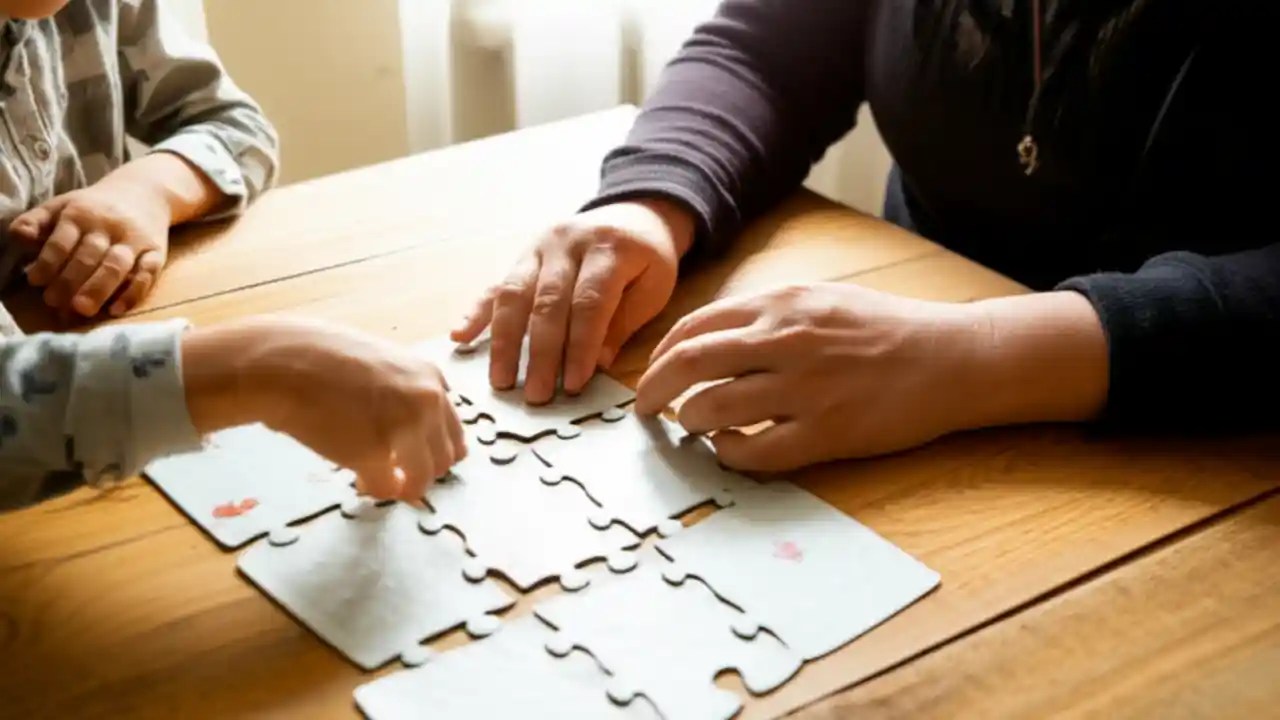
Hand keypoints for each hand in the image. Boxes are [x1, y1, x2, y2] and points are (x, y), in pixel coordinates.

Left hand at [11, 177, 169, 317]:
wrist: (145, 191)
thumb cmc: (94, 206)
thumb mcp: (62, 205)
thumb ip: (36, 222)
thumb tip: (20, 237)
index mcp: (80, 214)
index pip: (62, 241)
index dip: (47, 262)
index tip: (36, 281)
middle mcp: (108, 226)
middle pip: (88, 256)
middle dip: (70, 281)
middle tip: (54, 302)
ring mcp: (134, 240)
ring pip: (116, 265)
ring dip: (99, 288)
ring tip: (83, 310)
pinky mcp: (156, 252)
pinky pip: (147, 274)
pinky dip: (133, 293)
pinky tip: (117, 310)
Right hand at [183, 317, 467, 501]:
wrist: (282, 364)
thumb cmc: (320, 358)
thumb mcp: (382, 362)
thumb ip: (404, 390)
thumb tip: (407, 426)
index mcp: (430, 378)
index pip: (452, 427)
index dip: (430, 445)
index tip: (410, 451)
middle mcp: (427, 402)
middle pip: (447, 457)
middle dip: (422, 468)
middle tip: (394, 470)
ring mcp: (405, 428)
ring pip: (426, 478)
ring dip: (404, 485)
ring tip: (375, 476)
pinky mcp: (375, 454)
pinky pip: (389, 488)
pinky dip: (377, 490)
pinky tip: (358, 479)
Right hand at [451, 198, 693, 403]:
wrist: (634, 211)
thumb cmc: (647, 258)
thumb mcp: (653, 286)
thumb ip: (623, 323)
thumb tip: (596, 365)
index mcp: (608, 249)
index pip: (589, 302)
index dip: (580, 345)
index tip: (575, 385)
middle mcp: (566, 243)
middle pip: (548, 301)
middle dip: (541, 353)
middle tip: (536, 395)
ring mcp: (539, 246)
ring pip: (514, 293)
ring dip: (505, 340)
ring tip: (501, 380)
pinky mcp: (521, 254)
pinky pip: (495, 284)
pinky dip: (475, 311)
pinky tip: (460, 336)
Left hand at [636, 283, 1109, 471]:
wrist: (952, 357)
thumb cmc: (887, 328)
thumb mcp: (821, 299)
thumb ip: (768, 313)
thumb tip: (711, 338)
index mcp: (781, 304)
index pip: (694, 327)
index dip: (661, 355)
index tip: (654, 373)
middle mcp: (785, 340)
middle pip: (688, 364)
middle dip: (653, 390)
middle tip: (645, 411)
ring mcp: (804, 388)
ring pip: (711, 407)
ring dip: (688, 422)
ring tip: (689, 429)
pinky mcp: (826, 432)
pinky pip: (754, 450)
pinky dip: (728, 452)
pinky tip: (729, 448)